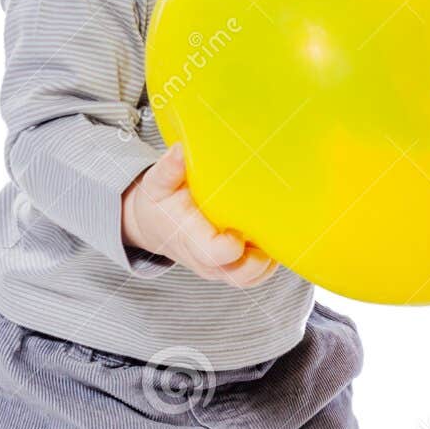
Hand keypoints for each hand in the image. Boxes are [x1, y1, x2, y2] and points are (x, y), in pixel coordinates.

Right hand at [121, 143, 279, 288]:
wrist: (154, 225)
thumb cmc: (160, 203)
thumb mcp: (157, 183)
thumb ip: (168, 169)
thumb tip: (180, 150)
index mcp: (190, 239)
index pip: (214, 253)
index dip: (232, 246)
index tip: (239, 227)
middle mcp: (206, 260)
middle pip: (240, 275)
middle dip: (260, 259)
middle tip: (268, 227)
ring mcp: (220, 267)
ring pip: (252, 278)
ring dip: (268, 260)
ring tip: (275, 230)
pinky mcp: (231, 266)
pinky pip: (255, 275)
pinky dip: (268, 261)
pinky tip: (272, 235)